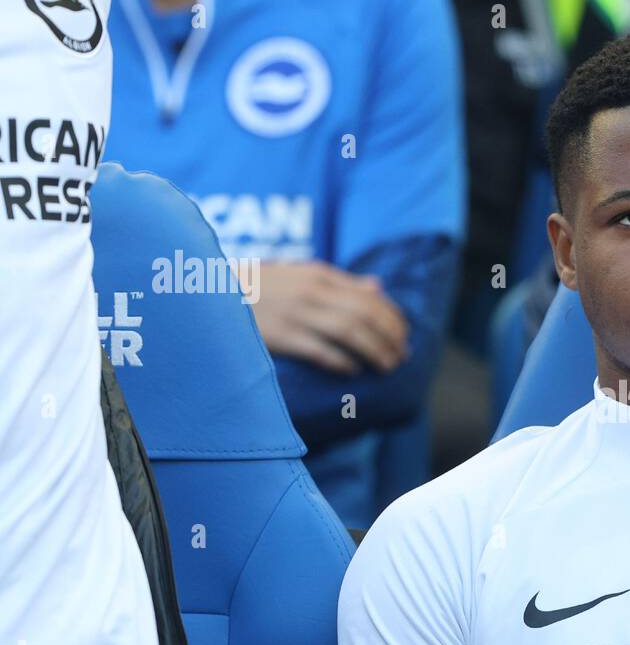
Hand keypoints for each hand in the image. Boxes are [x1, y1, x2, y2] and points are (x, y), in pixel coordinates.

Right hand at [241, 261, 408, 373]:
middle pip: (365, 315)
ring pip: (350, 333)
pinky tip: (353, 371)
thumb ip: (340, 282)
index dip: (392, 316)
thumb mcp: (300, 274)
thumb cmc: (259, 286)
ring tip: (387, 366)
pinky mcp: (280, 336)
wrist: (210, 292)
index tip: (404, 333)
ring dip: (375, 352)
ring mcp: (295, 313)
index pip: (368, 295)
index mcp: (318, 274)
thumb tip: (378, 286)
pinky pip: (321, 351)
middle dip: (390, 337)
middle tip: (402, 354)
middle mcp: (311, 291)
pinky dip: (342, 362)